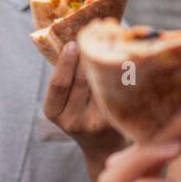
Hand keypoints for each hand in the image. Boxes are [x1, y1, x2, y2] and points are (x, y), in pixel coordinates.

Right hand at [43, 41, 125, 166]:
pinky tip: (125, 60)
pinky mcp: (116, 121)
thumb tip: (78, 38)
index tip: (72, 43)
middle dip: (89, 55)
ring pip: (102, 83)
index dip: (65, 62)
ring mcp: (96, 123)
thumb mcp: (66, 102)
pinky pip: (117, 91)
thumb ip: (68, 78)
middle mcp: (74, 121)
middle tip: (96, 34)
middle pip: (82, 80)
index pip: (58, 84)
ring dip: (108, 61)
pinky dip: (121, 74)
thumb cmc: (82, 113)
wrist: (104, 147)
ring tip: (112, 41)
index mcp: (54, 112)